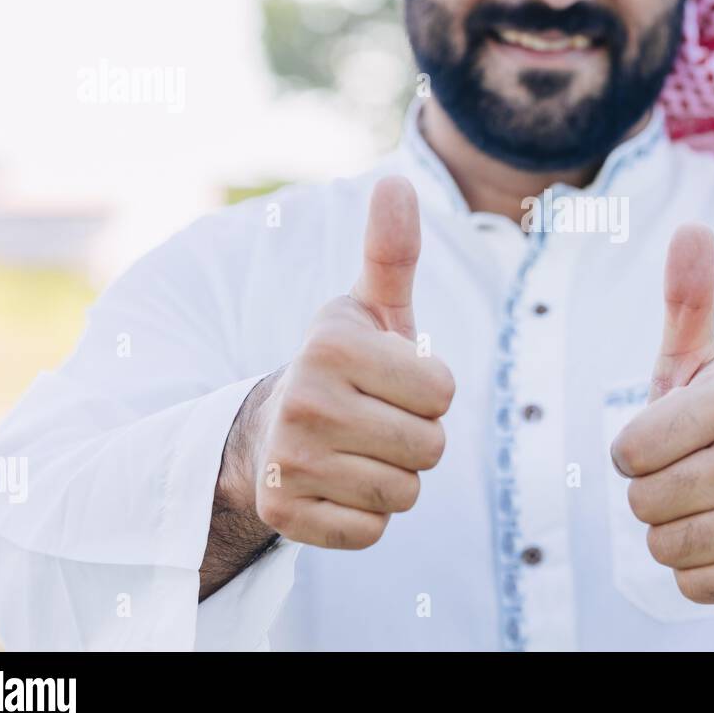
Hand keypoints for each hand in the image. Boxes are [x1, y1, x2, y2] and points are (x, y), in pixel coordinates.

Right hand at [250, 175, 454, 548]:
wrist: (270, 428)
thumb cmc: (344, 364)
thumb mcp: (370, 307)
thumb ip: (392, 251)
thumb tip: (398, 180)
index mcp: (330, 344)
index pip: (443, 392)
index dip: (430, 389)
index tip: (392, 380)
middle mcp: (304, 400)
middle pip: (430, 447)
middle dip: (417, 437)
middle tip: (375, 419)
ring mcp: (288, 461)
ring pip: (404, 493)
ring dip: (393, 476)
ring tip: (356, 450)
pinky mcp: (283, 514)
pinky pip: (371, 531)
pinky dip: (365, 515)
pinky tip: (337, 485)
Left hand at [609, 224, 713, 606]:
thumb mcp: (696, 367)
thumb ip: (687, 302)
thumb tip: (692, 227)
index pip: (627, 449)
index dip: (632, 450)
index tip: (665, 439)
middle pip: (642, 501)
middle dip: (649, 493)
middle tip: (685, 476)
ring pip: (662, 547)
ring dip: (668, 534)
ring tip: (701, 507)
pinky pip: (691, 585)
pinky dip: (694, 572)